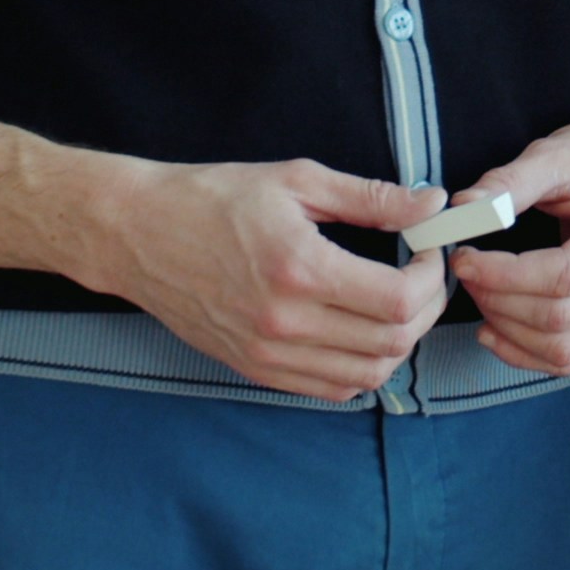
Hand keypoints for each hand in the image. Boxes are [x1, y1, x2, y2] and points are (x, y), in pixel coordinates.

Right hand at [87, 159, 447, 401]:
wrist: (138, 234)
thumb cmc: (212, 198)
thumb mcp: (296, 180)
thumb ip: (370, 196)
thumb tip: (430, 204)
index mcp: (299, 268)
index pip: (398, 299)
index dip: (430, 276)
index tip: (429, 249)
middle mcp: (285, 322)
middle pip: (392, 342)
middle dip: (425, 309)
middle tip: (423, 274)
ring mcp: (268, 353)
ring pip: (367, 374)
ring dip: (400, 343)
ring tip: (397, 303)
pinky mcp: (255, 369)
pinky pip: (330, 389)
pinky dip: (361, 368)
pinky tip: (362, 331)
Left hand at [445, 107, 569, 374]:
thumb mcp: (557, 153)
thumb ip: (510, 182)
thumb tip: (463, 210)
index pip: (566, 275)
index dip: (506, 275)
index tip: (464, 258)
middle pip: (562, 317)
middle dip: (499, 301)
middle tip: (464, 272)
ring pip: (563, 348)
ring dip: (507, 331)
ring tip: (477, 294)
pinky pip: (569, 357)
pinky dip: (525, 352)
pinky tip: (493, 329)